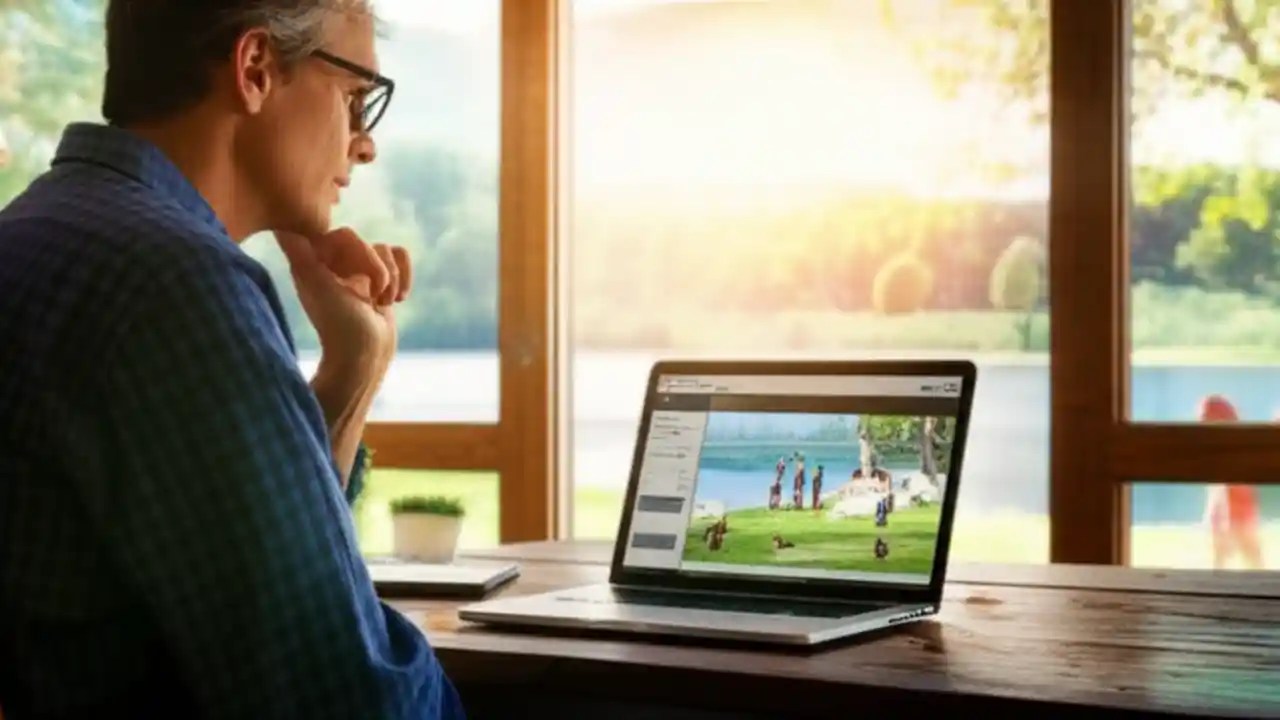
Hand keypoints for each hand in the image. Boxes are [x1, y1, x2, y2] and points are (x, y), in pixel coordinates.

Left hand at [276, 227, 411, 387]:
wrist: (366, 357)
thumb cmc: (340, 327)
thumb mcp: (318, 288)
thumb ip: (301, 255)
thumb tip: (281, 227)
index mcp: (313, 261)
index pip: (345, 234)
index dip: (357, 255)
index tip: (353, 281)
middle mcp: (334, 263)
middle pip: (368, 243)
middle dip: (378, 272)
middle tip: (369, 297)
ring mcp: (358, 270)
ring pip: (386, 251)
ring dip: (391, 280)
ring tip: (380, 303)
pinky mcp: (380, 279)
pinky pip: (400, 256)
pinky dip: (404, 278)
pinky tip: (397, 300)